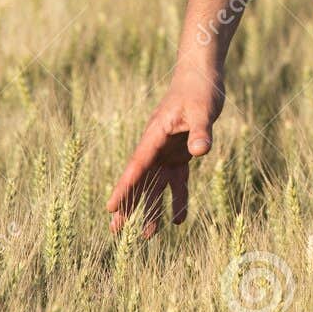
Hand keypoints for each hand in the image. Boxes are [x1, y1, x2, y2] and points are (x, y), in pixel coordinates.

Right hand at [106, 67, 224, 238]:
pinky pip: (177, 180)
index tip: (110, 208)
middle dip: (129, 205)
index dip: (124, 188)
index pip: (136, 166)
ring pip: (156, 185)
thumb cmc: (199, 90)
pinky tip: (179, 219)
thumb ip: (200, 132)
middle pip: (140, 181)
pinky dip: (177, 198)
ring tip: (147, 235)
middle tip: (116, 232)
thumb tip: (200, 152)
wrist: (201, 76)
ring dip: (151, 208)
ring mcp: (168, 151)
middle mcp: (157, 147)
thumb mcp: (202, 110)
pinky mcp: (181, 152)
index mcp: (155, 136)